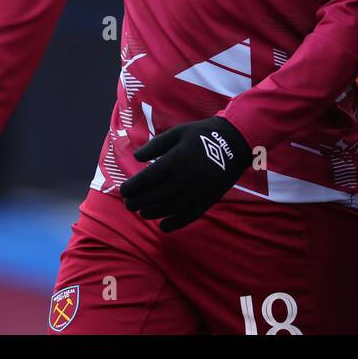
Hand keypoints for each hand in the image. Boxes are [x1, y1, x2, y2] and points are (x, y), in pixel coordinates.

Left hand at [119, 116, 249, 231]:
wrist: (234, 142)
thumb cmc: (202, 134)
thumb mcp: (177, 132)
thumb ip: (155, 145)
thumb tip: (136, 157)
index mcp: (175, 161)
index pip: (147, 179)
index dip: (132, 187)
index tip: (123, 191)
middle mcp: (184, 179)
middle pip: (155, 196)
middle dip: (138, 202)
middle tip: (128, 204)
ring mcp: (196, 192)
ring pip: (169, 208)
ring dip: (153, 212)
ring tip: (142, 212)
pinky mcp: (208, 200)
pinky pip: (189, 216)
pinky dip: (175, 224)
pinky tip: (163, 226)